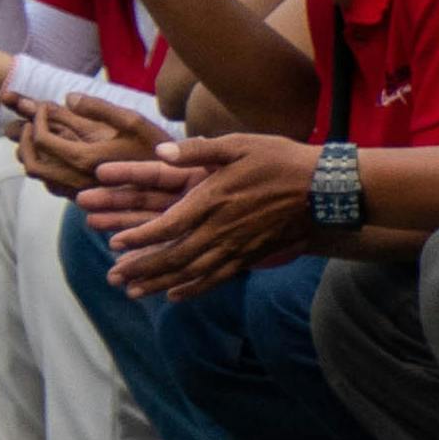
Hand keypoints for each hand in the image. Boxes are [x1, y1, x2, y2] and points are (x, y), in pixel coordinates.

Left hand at [12, 92, 165, 198]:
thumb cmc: (156, 149)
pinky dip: (46, 168)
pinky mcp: (87, 198)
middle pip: (31, 164)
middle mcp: (77, 181)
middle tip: (30, 122)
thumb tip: (67, 97)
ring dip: (31, 155)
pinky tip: (58, 153)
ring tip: (39, 134)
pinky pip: (53, 186)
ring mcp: (80, 193)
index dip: (35, 118)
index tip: (42, 106)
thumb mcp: (132, 121)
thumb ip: (98, 108)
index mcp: (84, 160)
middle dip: (23, 140)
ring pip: (40, 178)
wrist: (175, 184)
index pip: (41, 139)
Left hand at [94, 132, 318, 296]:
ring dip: (160, 284)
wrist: (323, 189)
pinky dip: (194, 289)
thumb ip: (197, 150)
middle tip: (114, 277)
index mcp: (213, 199)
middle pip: (173, 257)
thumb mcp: (239, 143)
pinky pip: (217, 279)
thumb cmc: (280, 159)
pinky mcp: (250, 256)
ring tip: (134, 292)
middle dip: (141, 268)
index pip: (168, 225)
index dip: (140, 238)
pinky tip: (176, 296)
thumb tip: (159, 152)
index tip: (116, 244)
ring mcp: (237, 247)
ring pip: (191, 273)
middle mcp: (221, 229)